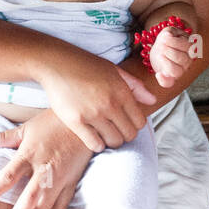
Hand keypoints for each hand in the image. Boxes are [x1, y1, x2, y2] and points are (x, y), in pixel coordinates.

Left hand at [0, 109, 95, 208]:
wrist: (85, 122)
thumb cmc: (53, 123)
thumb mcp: (26, 128)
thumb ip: (2, 138)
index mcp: (29, 154)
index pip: (8, 176)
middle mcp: (45, 169)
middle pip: (28, 199)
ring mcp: (60, 178)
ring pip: (46, 206)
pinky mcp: (72, 182)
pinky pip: (61, 205)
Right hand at [36, 53, 155, 151]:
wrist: (56, 63)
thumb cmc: (86, 65)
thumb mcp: (114, 70)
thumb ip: (135, 86)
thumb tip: (152, 101)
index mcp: (121, 91)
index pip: (140, 122)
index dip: (135, 125)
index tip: (126, 123)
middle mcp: (110, 104)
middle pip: (129, 135)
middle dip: (124, 135)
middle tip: (115, 130)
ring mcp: (93, 114)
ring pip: (114, 141)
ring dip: (111, 141)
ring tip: (104, 133)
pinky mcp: (76, 121)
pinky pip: (94, 144)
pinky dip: (97, 144)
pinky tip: (94, 138)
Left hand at [148, 26, 193, 86]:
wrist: (160, 49)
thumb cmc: (166, 40)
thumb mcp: (168, 32)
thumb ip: (169, 32)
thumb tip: (168, 35)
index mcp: (191, 49)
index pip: (187, 47)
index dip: (173, 42)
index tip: (164, 38)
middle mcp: (188, 61)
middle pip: (181, 59)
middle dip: (168, 51)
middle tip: (161, 46)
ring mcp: (180, 71)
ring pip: (176, 71)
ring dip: (165, 61)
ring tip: (159, 54)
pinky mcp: (170, 78)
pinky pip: (168, 83)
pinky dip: (163, 80)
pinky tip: (158, 74)